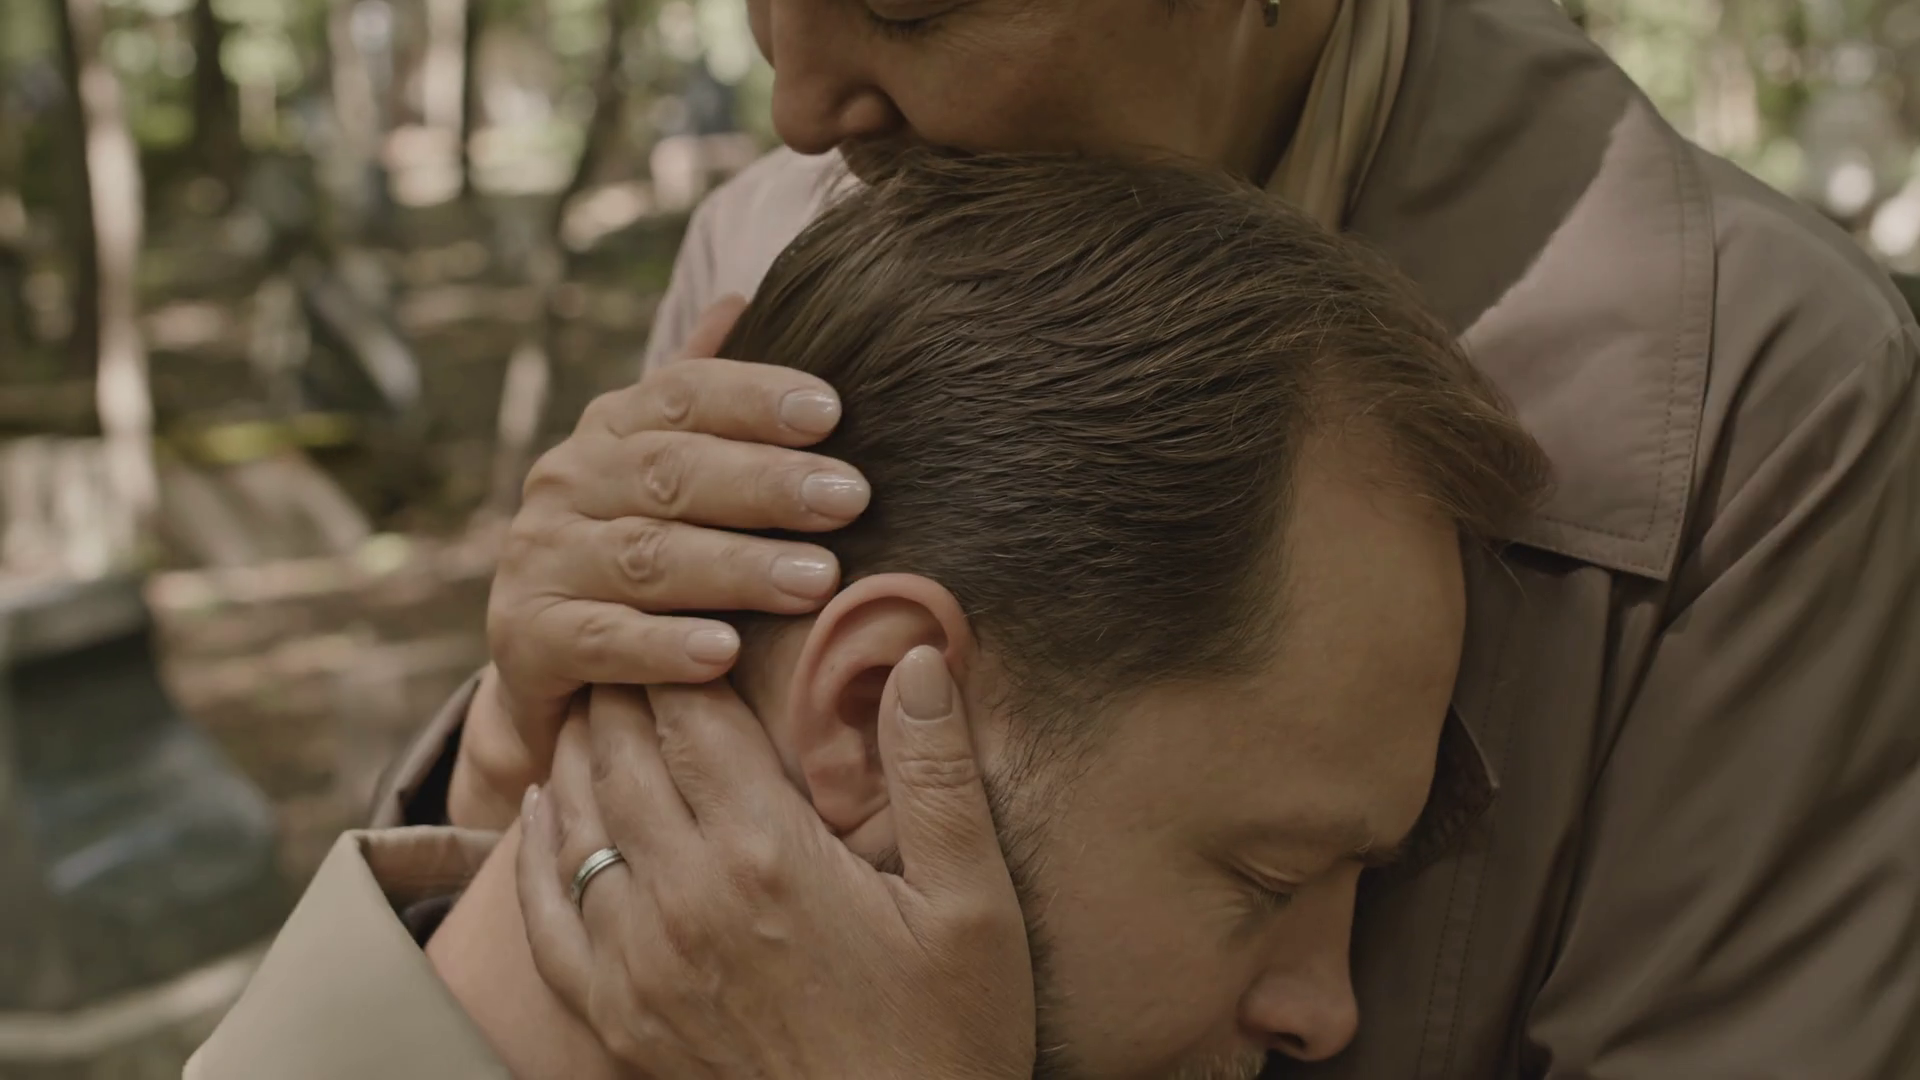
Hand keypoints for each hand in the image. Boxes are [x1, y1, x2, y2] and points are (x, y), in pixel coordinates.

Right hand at [449, 297, 872, 827]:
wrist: (549, 661)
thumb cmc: (640, 553)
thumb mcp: (666, 470)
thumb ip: (702, 397)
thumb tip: (741, 297)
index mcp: (612, 429)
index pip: (683, 394)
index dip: (754, 396)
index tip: (831, 410)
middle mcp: (568, 481)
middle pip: (672, 471)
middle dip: (765, 484)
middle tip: (850, 498)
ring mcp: (540, 558)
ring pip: (645, 556)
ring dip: (734, 568)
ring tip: (816, 580)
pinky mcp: (525, 638)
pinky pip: (601, 642)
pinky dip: (662, 648)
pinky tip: (724, 655)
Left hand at [517, 647, 1036, 1079]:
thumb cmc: (951, 1032)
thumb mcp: (974, 901)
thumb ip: (937, 771)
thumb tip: (918, 653)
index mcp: (770, 855)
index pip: (694, 717)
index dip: (684, 653)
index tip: (687, 611)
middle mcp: (685, 900)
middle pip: (622, 755)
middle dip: (623, 687)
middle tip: (629, 638)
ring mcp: (639, 964)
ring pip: (575, 822)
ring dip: (577, 751)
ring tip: (590, 702)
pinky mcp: (618, 1019)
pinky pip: (545, 916)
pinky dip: (533, 850)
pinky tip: (543, 811)